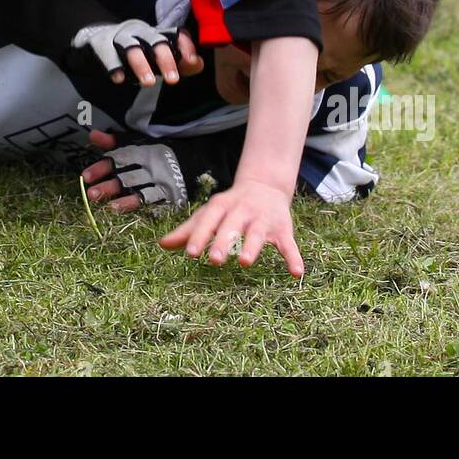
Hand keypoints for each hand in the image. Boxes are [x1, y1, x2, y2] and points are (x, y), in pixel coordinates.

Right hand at [66, 23, 201, 87]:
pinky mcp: (99, 43)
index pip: (174, 33)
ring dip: (141, 64)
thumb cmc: (133, 52)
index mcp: (155, 33)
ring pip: (132, 47)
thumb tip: (198, 64)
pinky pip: (107, 53)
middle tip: (173, 80)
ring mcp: (118, 36)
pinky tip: (119, 79)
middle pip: (155, 40)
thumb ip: (179, 63)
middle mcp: (139, 31)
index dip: (184, 45)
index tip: (191, 62)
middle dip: (165, 58)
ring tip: (149, 83)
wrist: (93, 39)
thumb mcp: (156, 58)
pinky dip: (113, 66)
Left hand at [81, 131, 187, 211]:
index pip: (119, 159)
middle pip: (127, 178)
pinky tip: (131, 214)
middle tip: (91, 195)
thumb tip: (92, 135)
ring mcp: (161, 182)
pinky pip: (156, 202)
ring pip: (140, 192)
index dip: (102, 168)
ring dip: (124, 201)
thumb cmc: (159, 147)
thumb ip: (114, 140)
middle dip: (109, 187)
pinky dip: (144, 207)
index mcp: (142, 151)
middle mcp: (150, 167)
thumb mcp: (137, 139)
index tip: (85, 176)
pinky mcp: (170, 194)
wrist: (197, 153)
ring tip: (109, 208)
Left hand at [160, 177, 304, 275]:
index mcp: (221, 207)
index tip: (190, 254)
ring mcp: (263, 219)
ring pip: (258, 233)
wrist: (265, 185)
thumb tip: (162, 245)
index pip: (209, 220)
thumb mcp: (209, 213)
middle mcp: (242, 211)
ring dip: (252, 247)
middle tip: (214, 260)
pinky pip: (288, 244)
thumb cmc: (230, 206)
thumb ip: (189, 230)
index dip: (200, 236)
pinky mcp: (282, 229)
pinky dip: (293, 257)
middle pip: (232, 226)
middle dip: (223, 241)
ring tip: (245, 262)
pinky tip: (296, 273)